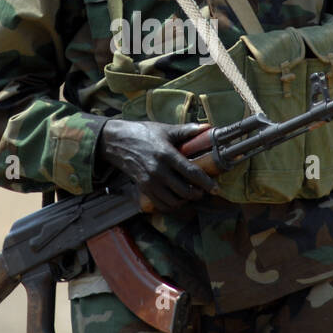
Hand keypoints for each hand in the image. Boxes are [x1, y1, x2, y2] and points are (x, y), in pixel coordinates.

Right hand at [97, 119, 217, 211]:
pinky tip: (177, 199)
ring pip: (173, 201)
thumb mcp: (165, 130)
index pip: (191, 172)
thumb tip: (207, 128)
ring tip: (190, 194)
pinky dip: (172, 205)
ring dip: (185, 201)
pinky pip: (161, 204)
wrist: (117, 142)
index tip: (215, 188)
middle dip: (197, 194)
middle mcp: (158, 171)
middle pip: (184, 191)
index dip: (205, 183)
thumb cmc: (143, 134)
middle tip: (203, 191)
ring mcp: (150, 182)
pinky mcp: (143, 188)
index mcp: (166, 154)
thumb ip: (186, 131)